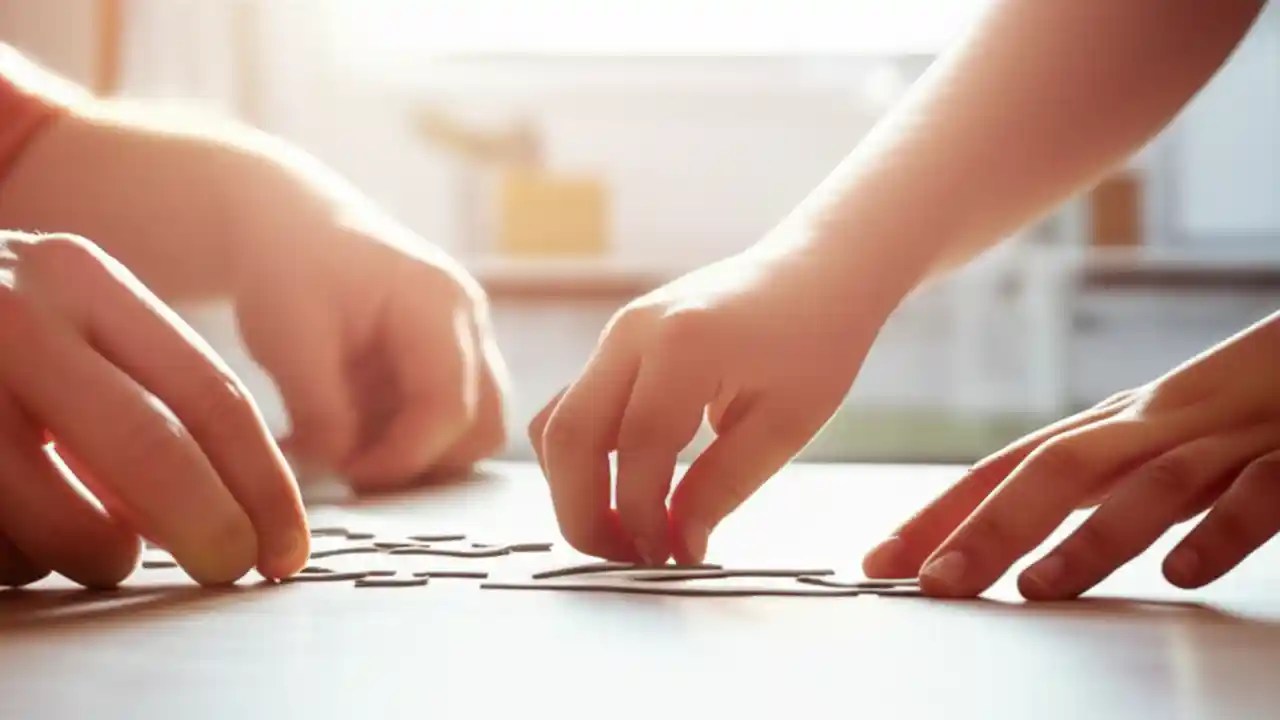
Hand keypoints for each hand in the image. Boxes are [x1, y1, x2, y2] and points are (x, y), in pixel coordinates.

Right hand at [0, 232, 307, 586]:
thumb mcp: (60, 324)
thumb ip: (137, 393)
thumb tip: (231, 506)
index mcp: (81, 280)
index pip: (210, 394)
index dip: (265, 482)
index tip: (287, 546)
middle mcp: (14, 315)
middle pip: (153, 449)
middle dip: (209, 527)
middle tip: (228, 569)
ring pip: (61, 518)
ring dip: (92, 554)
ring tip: (91, 545)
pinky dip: (13, 559)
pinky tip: (8, 533)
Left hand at [224, 142, 507, 489]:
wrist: (292, 227)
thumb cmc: (289, 265)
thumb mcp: (287, 334)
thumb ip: (320, 406)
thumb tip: (345, 467)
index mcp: (438, 303)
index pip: (451, 407)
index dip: (405, 457)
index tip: (349, 474)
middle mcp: (470, 324)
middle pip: (485, 426)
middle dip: (425, 461)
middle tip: (354, 466)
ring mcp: (468, 344)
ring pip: (475, 431)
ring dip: (418, 454)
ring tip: (350, 444)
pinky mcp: (451, 363)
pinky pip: (448, 422)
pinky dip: (408, 441)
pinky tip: (354, 428)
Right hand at [529, 244, 897, 563]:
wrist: (814, 273)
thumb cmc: (816, 341)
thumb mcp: (785, 425)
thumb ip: (723, 486)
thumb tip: (677, 547)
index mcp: (683, 346)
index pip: (638, 452)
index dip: (644, 517)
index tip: (669, 558)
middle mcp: (632, 333)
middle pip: (568, 436)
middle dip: (584, 513)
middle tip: (627, 559)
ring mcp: (616, 334)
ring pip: (557, 424)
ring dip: (575, 488)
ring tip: (625, 532)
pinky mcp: (614, 346)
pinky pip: (574, 408)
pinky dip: (587, 459)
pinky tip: (626, 492)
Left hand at [863, 311, 1279, 598]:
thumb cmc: (1253, 398)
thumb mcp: (1165, 438)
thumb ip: (1105, 480)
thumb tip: (1027, 529)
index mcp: (1119, 427)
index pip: (1012, 467)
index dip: (942, 512)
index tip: (883, 561)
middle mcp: (1158, 427)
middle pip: (1057, 470)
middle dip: (987, 526)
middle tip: (932, 584)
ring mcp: (1226, 439)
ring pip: (1148, 483)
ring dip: (1089, 536)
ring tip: (1035, 588)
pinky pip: (1258, 491)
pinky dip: (1221, 529)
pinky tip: (1182, 572)